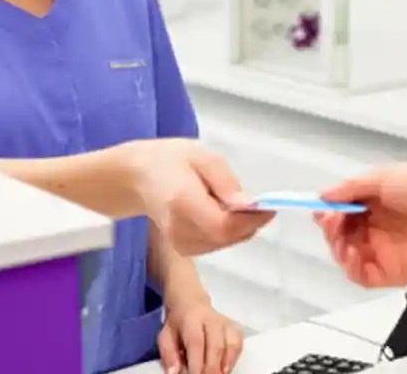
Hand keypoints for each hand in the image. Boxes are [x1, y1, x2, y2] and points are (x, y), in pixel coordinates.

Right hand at [123, 139, 273, 255]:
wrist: (139, 177)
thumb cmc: (170, 161)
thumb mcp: (202, 157)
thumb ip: (226, 182)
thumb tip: (249, 205)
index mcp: (182, 202)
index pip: (222, 226)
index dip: (250, 220)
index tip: (268, 207)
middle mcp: (178, 228)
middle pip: (226, 237)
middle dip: (248, 222)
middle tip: (257, 203)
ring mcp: (179, 242)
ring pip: (225, 243)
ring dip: (239, 226)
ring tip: (227, 201)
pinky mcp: (183, 248)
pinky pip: (217, 244)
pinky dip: (227, 231)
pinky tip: (218, 212)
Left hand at [157, 299, 244, 373]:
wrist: (190, 302)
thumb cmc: (178, 323)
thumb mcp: (165, 337)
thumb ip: (169, 355)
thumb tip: (174, 372)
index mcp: (190, 320)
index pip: (196, 342)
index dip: (196, 363)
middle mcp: (211, 319)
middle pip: (216, 346)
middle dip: (211, 368)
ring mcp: (225, 323)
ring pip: (230, 345)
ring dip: (225, 365)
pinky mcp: (234, 327)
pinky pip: (238, 344)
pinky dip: (233, 358)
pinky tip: (226, 369)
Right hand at [314, 164, 406, 287]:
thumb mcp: (384, 177)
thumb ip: (350, 187)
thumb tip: (324, 195)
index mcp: (380, 201)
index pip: (345, 209)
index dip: (330, 210)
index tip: (318, 209)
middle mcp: (382, 226)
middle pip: (342, 234)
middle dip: (331, 228)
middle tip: (331, 221)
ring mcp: (386, 250)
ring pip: (348, 256)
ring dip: (337, 248)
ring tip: (341, 239)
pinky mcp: (393, 272)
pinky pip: (362, 276)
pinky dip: (351, 268)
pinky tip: (352, 255)